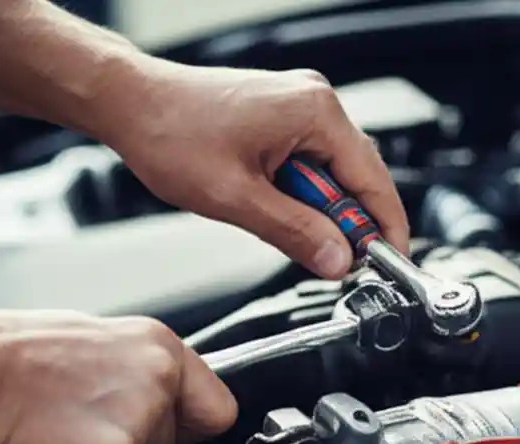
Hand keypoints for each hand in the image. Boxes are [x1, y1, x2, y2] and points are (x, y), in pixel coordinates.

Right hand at [0, 310, 235, 443]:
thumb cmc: (3, 357)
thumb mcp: (88, 342)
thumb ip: (132, 373)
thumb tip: (152, 406)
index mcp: (157, 345)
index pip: (216, 408)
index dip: (187, 432)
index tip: (162, 439)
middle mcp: (157, 378)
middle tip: (77, 432)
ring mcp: (137, 421)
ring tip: (55, 442)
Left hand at [96, 60, 410, 278]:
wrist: (130, 104)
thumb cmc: (170, 132)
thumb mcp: (236, 199)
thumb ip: (295, 233)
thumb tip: (337, 260)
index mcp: (314, 112)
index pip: (373, 180)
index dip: (384, 229)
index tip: (389, 264)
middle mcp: (314, 102)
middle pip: (357, 177)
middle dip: (350, 224)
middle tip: (338, 264)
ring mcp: (298, 107)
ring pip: (333, 174)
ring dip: (321, 211)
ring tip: (297, 236)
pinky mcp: (282, 117)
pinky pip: (310, 163)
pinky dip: (304, 195)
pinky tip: (280, 211)